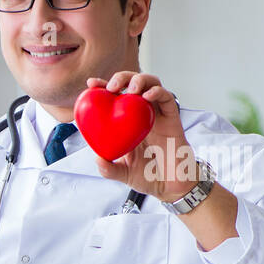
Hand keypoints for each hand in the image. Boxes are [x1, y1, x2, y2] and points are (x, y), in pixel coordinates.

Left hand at [85, 73, 199, 202]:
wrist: (169, 186)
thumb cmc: (147, 176)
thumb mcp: (121, 173)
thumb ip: (108, 168)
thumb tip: (97, 158)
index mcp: (127, 122)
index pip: (114, 97)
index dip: (102, 87)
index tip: (91, 83)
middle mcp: (141, 114)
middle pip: (133, 84)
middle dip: (122, 77)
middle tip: (112, 86)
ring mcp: (157, 114)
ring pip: (152, 84)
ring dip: (140, 80)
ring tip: (131, 88)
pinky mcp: (172, 118)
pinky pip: (167, 99)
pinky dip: (158, 92)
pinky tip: (147, 96)